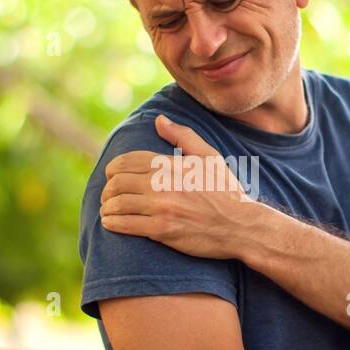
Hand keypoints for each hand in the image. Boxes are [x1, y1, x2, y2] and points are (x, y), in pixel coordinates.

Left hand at [99, 114, 258, 259]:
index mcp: (171, 165)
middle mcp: (164, 183)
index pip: (127, 161)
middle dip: (108, 189)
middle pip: (118, 182)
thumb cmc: (226, 192)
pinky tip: (110, 223)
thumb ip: (183, 136)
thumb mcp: (210, 157)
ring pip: (118, 203)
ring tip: (107, 210)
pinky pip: (125, 224)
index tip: (111, 176)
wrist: (242, 226)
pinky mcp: (162, 230)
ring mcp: (162, 207)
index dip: (113, 169)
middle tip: (108, 196)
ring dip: (107, 207)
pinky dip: (112, 223)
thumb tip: (159, 120)